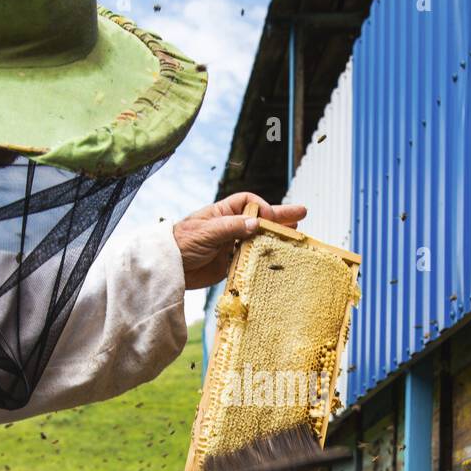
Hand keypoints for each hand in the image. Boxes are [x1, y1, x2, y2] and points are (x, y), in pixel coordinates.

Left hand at [172, 192, 306, 289]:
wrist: (168, 268)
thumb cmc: (181, 242)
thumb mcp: (207, 232)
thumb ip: (232, 227)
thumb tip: (257, 223)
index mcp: (222, 213)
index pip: (248, 203)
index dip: (261, 207)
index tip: (268, 218)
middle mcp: (230, 227)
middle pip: (260, 219)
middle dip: (280, 217)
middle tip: (302, 215)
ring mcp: (231, 245)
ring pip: (259, 240)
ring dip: (276, 239)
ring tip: (297, 237)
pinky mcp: (230, 264)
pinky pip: (251, 260)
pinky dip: (264, 259)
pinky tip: (279, 259)